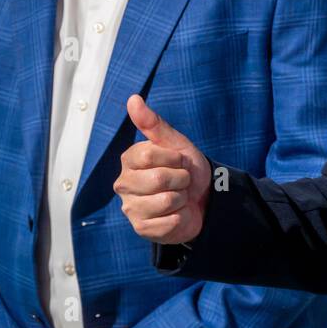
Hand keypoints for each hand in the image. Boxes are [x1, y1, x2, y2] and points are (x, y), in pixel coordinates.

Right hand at [115, 94, 211, 244]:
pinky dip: (181, 216)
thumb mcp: (176, 143)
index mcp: (129, 160)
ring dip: (182, 197)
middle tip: (181, 180)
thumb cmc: (186, 168)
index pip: (149, 155)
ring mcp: (131, 208)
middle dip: (181, 178)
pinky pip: (169, 221)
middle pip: (158, 179)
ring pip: (165, 201)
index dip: (174, 158)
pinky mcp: (142, 229)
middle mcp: (124, 184)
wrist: (202, 198)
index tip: (179, 160)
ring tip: (179, 196)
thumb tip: (133, 98)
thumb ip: (153, 123)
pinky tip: (176, 213)